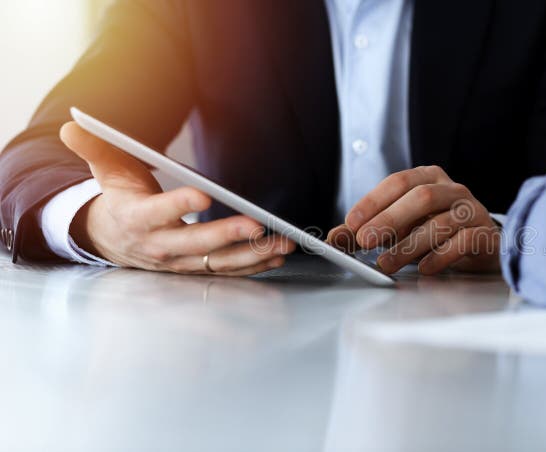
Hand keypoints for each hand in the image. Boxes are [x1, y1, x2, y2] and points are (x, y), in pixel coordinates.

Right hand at [60, 122, 294, 274]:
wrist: (112, 238)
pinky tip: (276, 257)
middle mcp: (159, 246)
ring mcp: (179, 262)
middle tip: (257, 226)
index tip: (203, 194)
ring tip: (281, 244)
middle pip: (195, 244)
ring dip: (252, 255)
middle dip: (227, 236)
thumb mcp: (105, 172)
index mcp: (137, 219)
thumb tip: (72, 125)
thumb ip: (94, 149)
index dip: (179, 205)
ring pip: (217, 263)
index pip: (158, 213)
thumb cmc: (118, 198)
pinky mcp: (195, 269)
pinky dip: (253, 267)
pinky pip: (227, 272)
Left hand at [327, 166, 500, 274]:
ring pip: (441, 222)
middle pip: (421, 198)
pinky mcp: (484, 235)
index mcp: (429, 177)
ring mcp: (471, 211)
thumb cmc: (435, 230)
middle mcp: (452, 189)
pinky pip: (463, 242)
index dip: (373, 201)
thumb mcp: (400, 226)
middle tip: (365, 240)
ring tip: (386, 263)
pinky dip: (440, 256)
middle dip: (389, 219)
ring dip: (409, 245)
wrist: (482, 245)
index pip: (398, 182)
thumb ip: (367, 230)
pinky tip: (424, 269)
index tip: (352, 223)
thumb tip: (333, 239)